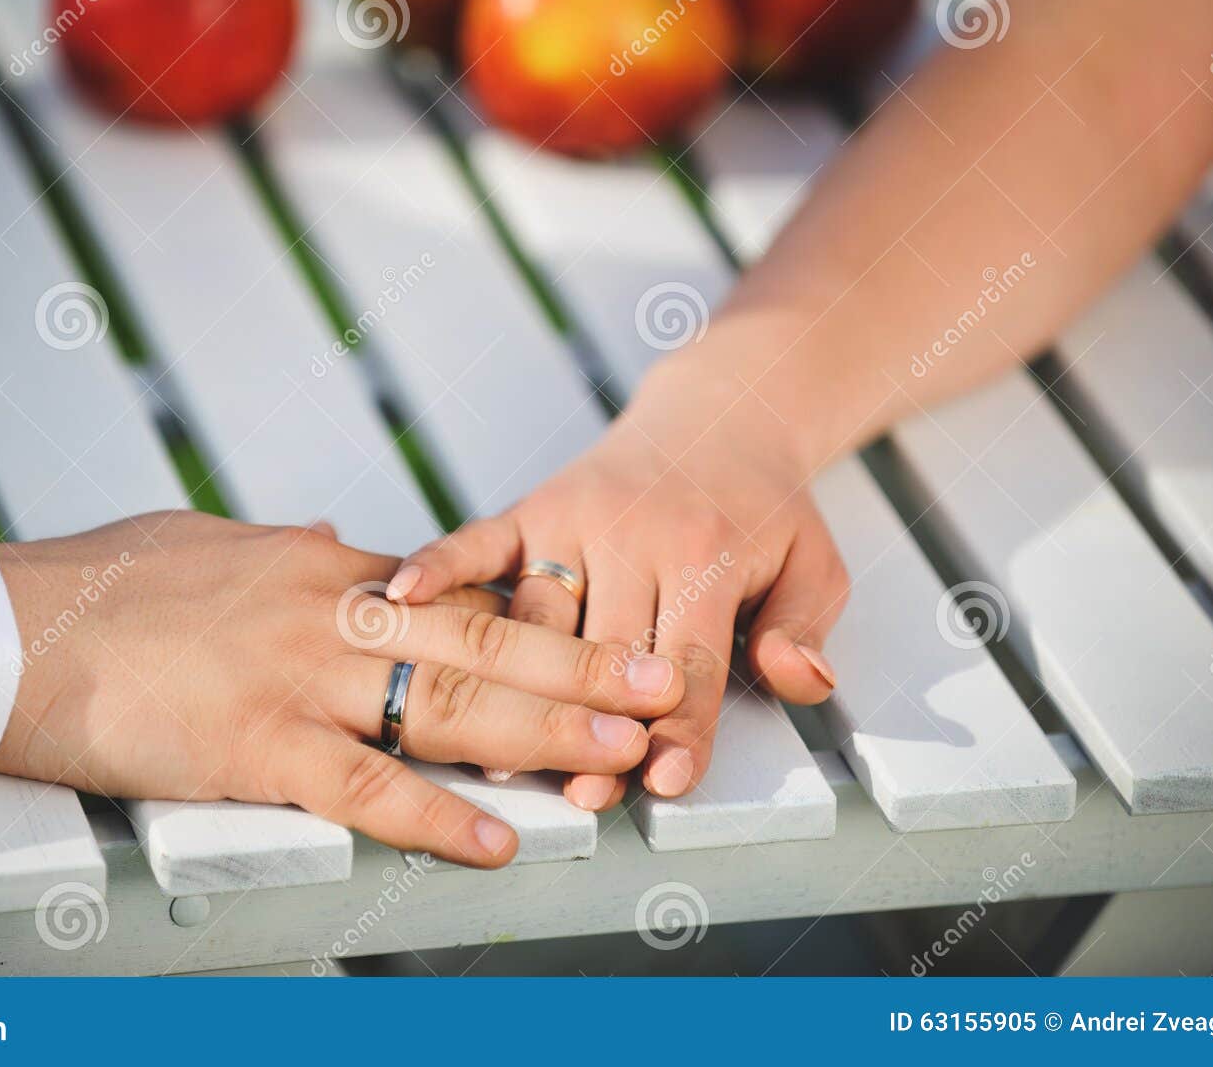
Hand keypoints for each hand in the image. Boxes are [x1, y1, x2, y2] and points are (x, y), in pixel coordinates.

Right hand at [0, 510, 678, 866]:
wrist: (9, 626)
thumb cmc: (103, 581)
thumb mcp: (213, 541)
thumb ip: (290, 545)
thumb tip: (337, 539)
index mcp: (326, 567)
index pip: (456, 589)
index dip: (539, 612)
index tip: (607, 619)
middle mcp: (332, 613)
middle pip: (483, 641)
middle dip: (582, 664)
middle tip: (661, 682)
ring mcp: (300, 679)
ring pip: (451, 707)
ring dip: (548, 733)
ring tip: (626, 752)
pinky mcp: (257, 748)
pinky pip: (368, 787)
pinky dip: (440, 818)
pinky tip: (500, 840)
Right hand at [387, 359, 847, 807]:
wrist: (721, 413)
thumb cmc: (766, 511)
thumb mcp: (816, 566)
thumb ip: (804, 630)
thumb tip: (795, 678)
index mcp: (706, 552)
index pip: (689, 661)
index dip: (677, 728)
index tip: (662, 785)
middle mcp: (633, 532)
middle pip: (604, 650)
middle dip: (594, 729)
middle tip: (580, 799)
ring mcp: (572, 517)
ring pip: (534, 617)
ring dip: (514, 687)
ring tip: (489, 755)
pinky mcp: (529, 506)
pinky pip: (475, 540)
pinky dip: (435, 567)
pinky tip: (396, 602)